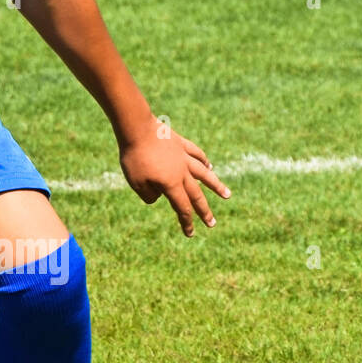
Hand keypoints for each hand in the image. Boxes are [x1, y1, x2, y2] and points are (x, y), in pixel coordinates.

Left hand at [119, 121, 229, 236]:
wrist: (137, 128)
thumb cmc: (134, 158)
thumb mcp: (136, 183)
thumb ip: (148, 195)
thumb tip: (159, 196)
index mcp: (171, 184)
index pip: (182, 208)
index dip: (186, 222)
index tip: (190, 234)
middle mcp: (182, 172)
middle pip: (196, 195)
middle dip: (204, 211)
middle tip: (212, 223)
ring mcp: (184, 157)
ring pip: (205, 174)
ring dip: (216, 186)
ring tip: (227, 195)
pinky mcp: (181, 144)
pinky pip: (197, 154)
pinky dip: (204, 161)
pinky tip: (209, 166)